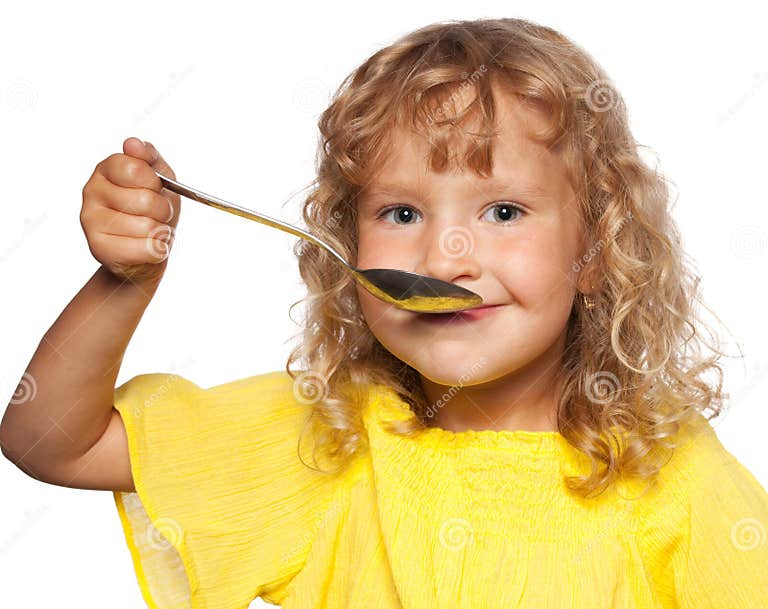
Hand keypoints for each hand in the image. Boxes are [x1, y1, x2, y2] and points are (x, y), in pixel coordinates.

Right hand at [80, 137, 180, 282]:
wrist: (143, 252)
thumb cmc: (153, 212)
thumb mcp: (160, 180)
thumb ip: (150, 158)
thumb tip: (132, 143)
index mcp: (106, 169)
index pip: (136, 169)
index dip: (155, 183)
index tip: (154, 188)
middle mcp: (91, 191)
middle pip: (144, 200)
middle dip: (162, 211)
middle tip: (156, 215)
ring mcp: (90, 220)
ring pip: (147, 226)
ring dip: (160, 232)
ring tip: (150, 232)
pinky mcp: (98, 248)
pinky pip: (145, 248)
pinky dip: (156, 250)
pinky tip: (146, 247)